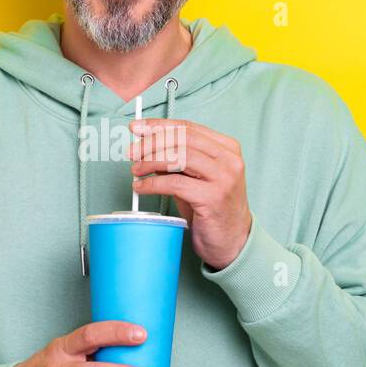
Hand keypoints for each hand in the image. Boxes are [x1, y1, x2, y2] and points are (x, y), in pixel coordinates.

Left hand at [129, 118, 251, 269]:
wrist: (233, 240)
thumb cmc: (212, 208)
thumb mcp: (198, 176)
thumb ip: (179, 159)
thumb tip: (145, 144)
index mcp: (227, 148)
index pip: (188, 127)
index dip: (159, 126)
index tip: (137, 128)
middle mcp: (229, 160)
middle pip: (182, 139)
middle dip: (151, 142)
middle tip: (132, 151)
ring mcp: (223, 178)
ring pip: (178, 157)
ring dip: (150, 161)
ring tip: (136, 169)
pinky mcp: (212, 198)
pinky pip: (175, 184)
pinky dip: (152, 184)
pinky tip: (141, 187)